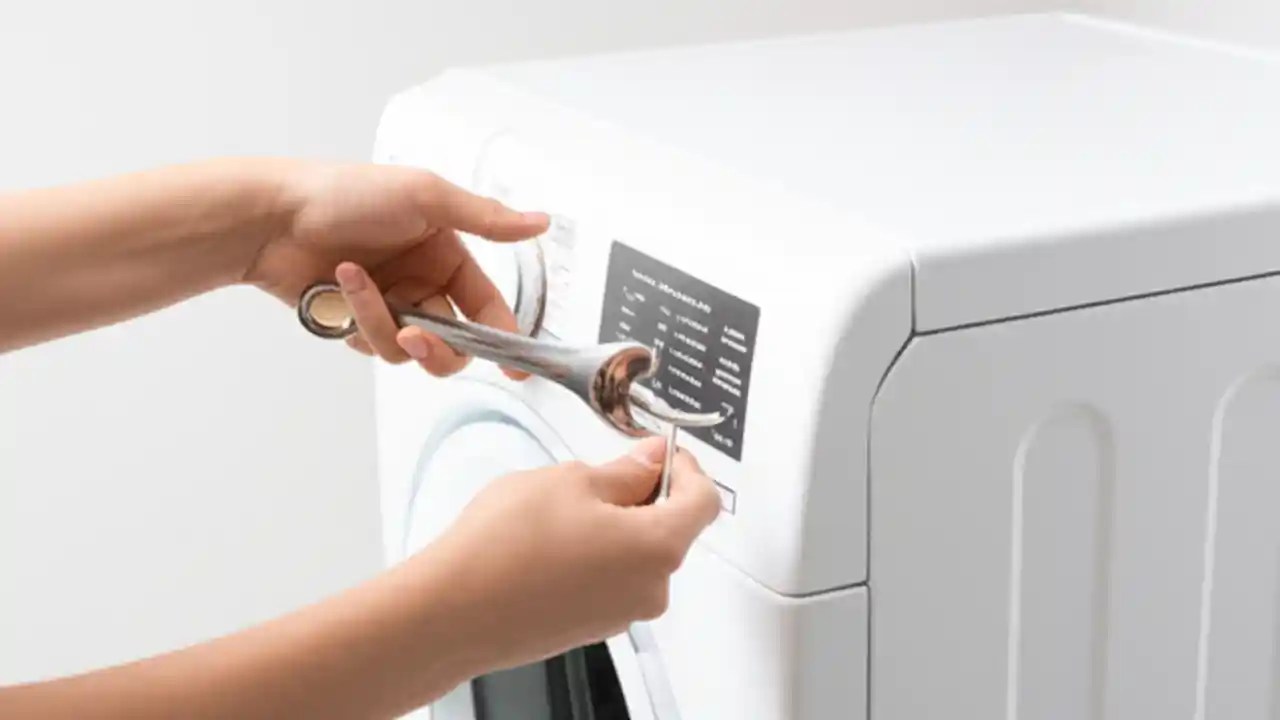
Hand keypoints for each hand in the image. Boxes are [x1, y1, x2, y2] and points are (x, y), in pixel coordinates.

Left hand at [247, 161, 548, 376]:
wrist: (274, 217)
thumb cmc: (345, 193)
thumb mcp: (426, 196)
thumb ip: (486, 218)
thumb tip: (539, 222)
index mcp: (447, 255)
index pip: (488, 307)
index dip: (504, 337)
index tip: (514, 365)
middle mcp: (424, 283)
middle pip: (455, 343)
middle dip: (439, 347)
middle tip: (417, 335)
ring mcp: (391, 305)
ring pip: (410, 350)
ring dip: (383, 323)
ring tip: (356, 283)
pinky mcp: (357, 323)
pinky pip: (373, 346)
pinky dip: (357, 320)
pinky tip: (338, 286)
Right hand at [421, 437, 720, 674]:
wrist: (452, 613)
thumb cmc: (504, 550)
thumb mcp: (569, 481)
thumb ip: (624, 470)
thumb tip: (650, 461)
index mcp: (658, 547)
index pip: (703, 500)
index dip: (687, 467)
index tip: (664, 451)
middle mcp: (649, 589)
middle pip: (672, 528)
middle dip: (645, 493)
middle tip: (604, 470)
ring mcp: (621, 613)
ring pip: (637, 554)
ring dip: (615, 524)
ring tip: (562, 508)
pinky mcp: (592, 627)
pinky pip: (610, 579)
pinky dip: (595, 554)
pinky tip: (550, 541)